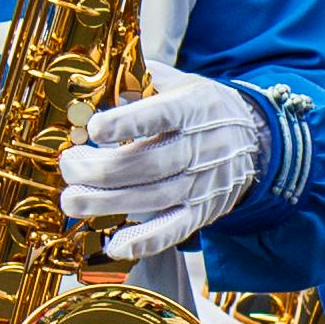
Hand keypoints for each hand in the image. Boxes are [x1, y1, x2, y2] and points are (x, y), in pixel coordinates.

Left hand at [58, 71, 266, 262]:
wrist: (255, 139)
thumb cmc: (201, 107)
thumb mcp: (178, 81)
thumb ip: (138, 78)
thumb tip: (92, 80)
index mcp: (194, 107)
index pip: (162, 115)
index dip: (127, 123)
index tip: (93, 129)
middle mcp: (201, 146)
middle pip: (149, 163)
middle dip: (101, 169)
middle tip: (69, 166)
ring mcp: (203, 183)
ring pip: (153, 198)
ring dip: (108, 203)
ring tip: (72, 199)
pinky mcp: (202, 211)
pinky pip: (174, 229)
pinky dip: (145, 241)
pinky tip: (115, 245)